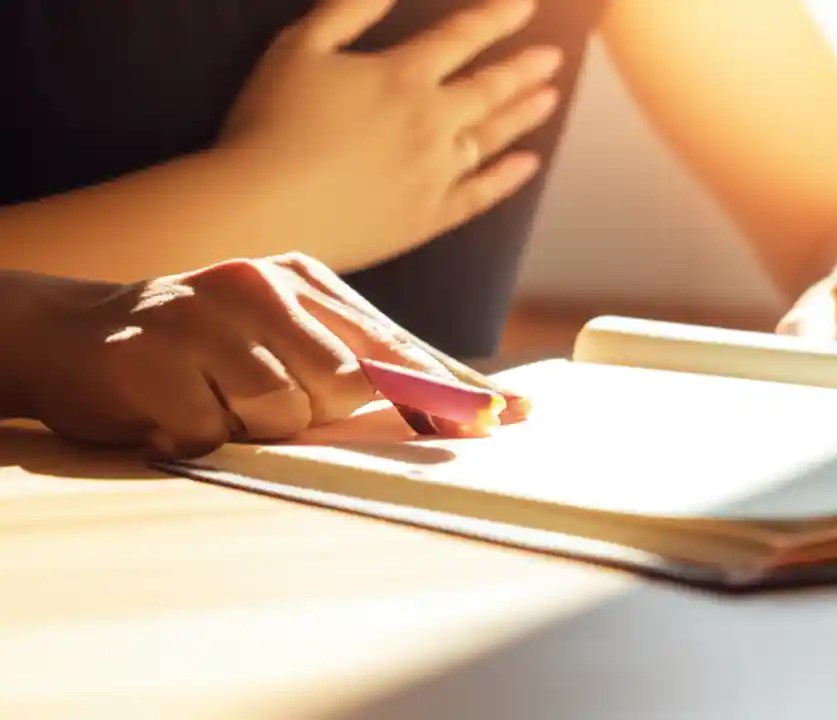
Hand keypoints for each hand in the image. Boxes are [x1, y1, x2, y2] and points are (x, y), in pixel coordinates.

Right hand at [4, 253, 528, 457]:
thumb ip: (354, 365)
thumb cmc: (202, 347)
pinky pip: (213, 432)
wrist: (76, 331)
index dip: (451, 386)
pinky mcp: (152, 355)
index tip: (504, 416)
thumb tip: (448, 407)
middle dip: (320, 414)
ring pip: (283, 410)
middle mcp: (262, 285)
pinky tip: (176, 405)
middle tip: (261, 398)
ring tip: (212, 397)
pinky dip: (199, 435)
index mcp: (306, 281)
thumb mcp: (283, 337)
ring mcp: (206, 315)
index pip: (398, 344)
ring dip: (252, 425)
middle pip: (345, 382)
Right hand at [219, 0, 562, 260]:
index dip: (497, 18)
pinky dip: (508, 178)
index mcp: (402, 76)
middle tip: (553, 57)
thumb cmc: (271, 123)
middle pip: (490, 88)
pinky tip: (529, 165)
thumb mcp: (301, 47)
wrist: (263, 208)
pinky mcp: (430, 216)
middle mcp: (431, 122)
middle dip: (524, 68)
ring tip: (550, 98)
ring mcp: (436, 172)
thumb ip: (350, 10)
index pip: (462, 37)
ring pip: (492, 137)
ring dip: (524, 114)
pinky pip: (481, 194)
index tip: (527, 6)